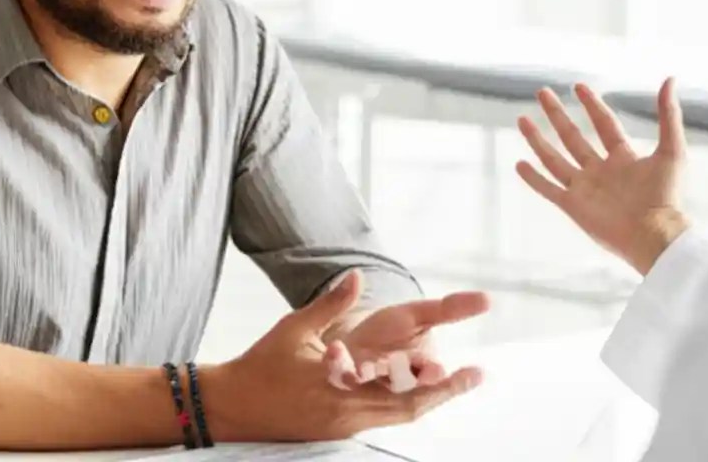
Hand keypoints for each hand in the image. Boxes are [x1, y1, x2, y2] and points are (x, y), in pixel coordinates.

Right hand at [201, 271, 484, 442]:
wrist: (230, 407)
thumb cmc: (261, 365)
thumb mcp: (295, 328)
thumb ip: (330, 304)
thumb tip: (357, 275)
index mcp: (339, 385)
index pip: (401, 388)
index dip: (440, 381)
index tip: (470, 368)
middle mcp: (347, 412)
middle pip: (410, 409)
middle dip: (444, 392)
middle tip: (476, 375)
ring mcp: (342, 427)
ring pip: (397, 417)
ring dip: (426, 398)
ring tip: (454, 379)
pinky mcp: (335, 433)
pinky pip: (378, 419)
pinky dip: (401, 404)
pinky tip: (416, 390)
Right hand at [516, 78, 690, 274]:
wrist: (654, 235)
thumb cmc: (666, 196)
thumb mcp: (672, 149)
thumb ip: (669, 115)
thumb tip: (670, 79)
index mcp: (623, 158)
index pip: (603, 124)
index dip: (592, 104)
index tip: (578, 86)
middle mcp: (600, 170)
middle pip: (573, 136)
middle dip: (557, 114)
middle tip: (543, 93)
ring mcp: (584, 188)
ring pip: (554, 158)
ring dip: (538, 139)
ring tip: (521, 119)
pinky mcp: (573, 206)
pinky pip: (548, 189)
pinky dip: (533, 178)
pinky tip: (520, 164)